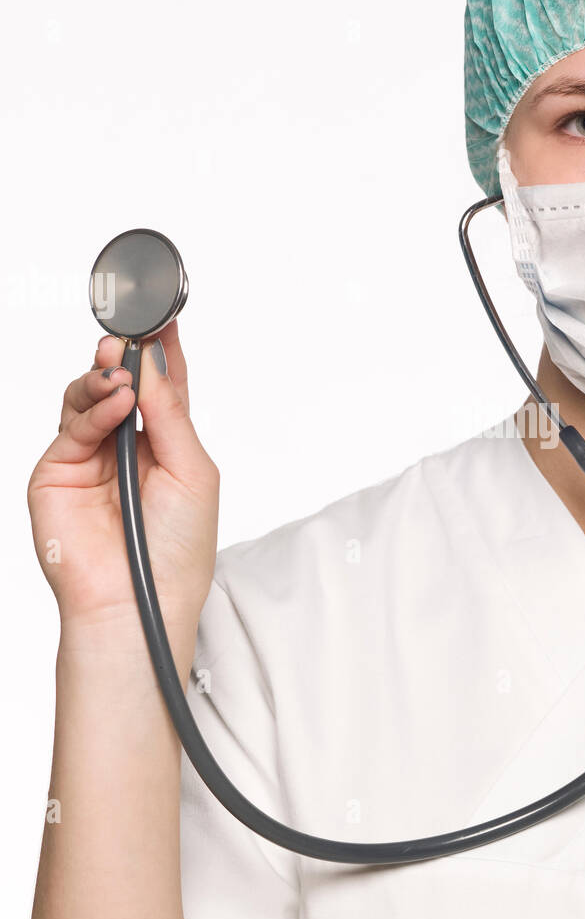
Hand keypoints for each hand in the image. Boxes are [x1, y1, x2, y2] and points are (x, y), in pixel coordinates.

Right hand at [27, 320, 219, 631]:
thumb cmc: (178, 550)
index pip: (161, 387)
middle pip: (118, 382)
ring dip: (105, 375)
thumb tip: (153, 362)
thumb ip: (171, 415)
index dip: (161, 352)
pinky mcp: (57, 471)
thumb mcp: (194, 472)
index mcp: (165, 445)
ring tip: (122, 374)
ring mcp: (88, 457)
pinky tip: (115, 401)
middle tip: (133, 334)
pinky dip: (94, 408)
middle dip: (125, 354)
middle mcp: (125, 446)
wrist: (139, 600)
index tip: (165, 318)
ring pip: (87, 396)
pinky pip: (72, 425)